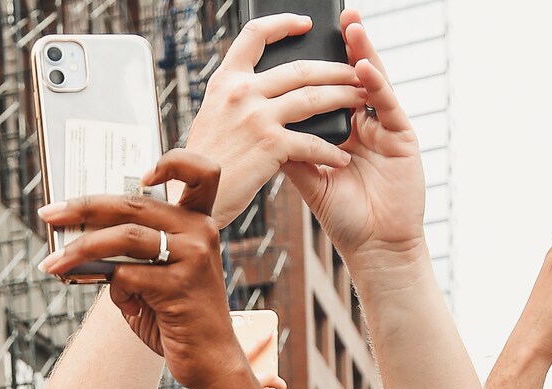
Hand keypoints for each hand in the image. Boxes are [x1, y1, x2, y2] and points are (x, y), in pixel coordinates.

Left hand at [40, 153, 249, 388]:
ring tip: (51, 263)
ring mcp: (192, 256)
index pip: (200, 172)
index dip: (172, 162)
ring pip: (124, 236)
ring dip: (80, 249)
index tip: (141, 173)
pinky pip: (127, 276)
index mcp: (197, 222)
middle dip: (83, 206)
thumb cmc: (177, 319)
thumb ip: (129, 257)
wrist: (209, 361)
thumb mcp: (155, 278)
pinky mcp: (179, 286)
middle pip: (133, 203)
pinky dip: (113, 290)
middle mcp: (199, 231)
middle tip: (48, 213)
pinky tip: (122, 305)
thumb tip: (80, 246)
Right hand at [185, 13, 364, 227]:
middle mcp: (242, 92)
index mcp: (225, 81)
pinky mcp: (270, 145)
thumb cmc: (202, 168)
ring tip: (361, 102)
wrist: (191, 202)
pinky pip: (311, 141)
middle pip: (300, 67)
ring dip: (343, 98)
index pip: (256, 35)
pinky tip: (341, 156)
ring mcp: (257, 117)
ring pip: (313, 97)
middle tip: (355, 73)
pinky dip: (330, 150)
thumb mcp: (211, 119)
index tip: (306, 25)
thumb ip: (235, 101)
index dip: (283, 23)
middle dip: (334, 69)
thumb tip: (264, 90)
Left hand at [282, 11, 425, 266]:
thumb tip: (259, 126)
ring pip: (372, 82)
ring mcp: (383, 127)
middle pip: (350, 78)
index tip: (301, 40)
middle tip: (334, 16)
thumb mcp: (310, 181)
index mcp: (338, 132)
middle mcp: (362, 124)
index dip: (316, 66)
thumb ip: (290, 152)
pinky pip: (386, 105)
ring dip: (361, 53)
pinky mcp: (401, 136)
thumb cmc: (344, 219)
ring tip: (350, 26)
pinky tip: (362, 68)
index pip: (326, 91)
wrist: (374, 248)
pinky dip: (376, 85)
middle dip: (342, 47)